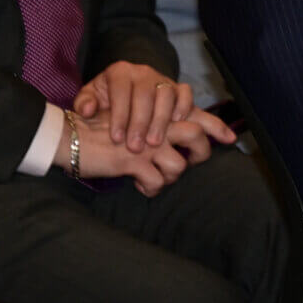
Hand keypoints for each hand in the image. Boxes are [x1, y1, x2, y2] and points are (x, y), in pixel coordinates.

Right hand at [56, 106, 235, 196]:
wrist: (71, 137)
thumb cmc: (103, 134)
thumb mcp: (134, 129)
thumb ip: (157, 132)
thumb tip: (178, 149)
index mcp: (158, 114)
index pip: (195, 116)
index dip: (216, 127)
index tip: (231, 138)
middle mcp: (156, 125)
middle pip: (196, 135)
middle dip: (199, 154)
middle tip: (186, 164)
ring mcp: (146, 142)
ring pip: (178, 165)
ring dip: (170, 176)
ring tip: (155, 177)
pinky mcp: (132, 160)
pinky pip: (156, 181)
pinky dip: (151, 188)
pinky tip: (140, 185)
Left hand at [73, 61, 193, 151]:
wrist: (123, 94)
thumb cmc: (105, 100)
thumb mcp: (90, 98)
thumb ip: (84, 103)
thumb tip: (88, 109)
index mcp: (119, 71)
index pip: (121, 90)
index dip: (120, 115)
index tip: (116, 139)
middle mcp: (143, 72)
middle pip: (145, 93)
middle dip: (141, 123)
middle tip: (135, 147)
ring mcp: (162, 79)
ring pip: (167, 93)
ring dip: (161, 120)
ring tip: (154, 143)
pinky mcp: (177, 88)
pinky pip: (185, 92)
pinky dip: (183, 106)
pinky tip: (177, 124)